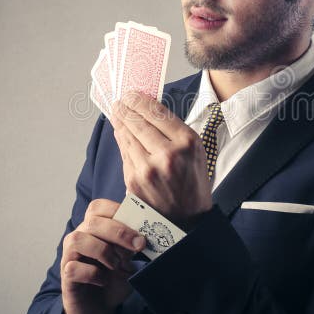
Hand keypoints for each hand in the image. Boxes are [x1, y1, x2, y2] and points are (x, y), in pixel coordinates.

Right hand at [60, 198, 146, 313]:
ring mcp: (69, 255)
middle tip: (138, 245)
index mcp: (94, 228)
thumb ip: (134, 245)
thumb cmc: (114, 278)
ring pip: (78, 239)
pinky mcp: (66, 275)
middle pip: (92, 221)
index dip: (117, 211)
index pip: (98, 207)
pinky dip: (92, 273)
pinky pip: (73, 267)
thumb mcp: (129, 260)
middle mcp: (79, 237)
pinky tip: (103, 281)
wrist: (99, 308)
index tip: (140, 225)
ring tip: (117, 265)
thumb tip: (148, 234)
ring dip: (103, 251)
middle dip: (118, 231)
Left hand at [111, 92, 211, 228]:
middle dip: (126, 107)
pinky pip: (124, 152)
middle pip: (138, 121)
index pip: (157, 112)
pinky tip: (120, 131)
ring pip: (127, 135)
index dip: (140, 100)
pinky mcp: (133, 180)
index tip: (132, 94)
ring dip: (120, 121)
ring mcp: (147, 168)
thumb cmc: (192, 182)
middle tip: (120, 100)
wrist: (187, 219)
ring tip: (117, 112)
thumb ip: (174, 129)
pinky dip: (121, 139)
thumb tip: (149, 109)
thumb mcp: (196, 150)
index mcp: (186, 142)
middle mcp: (167, 154)